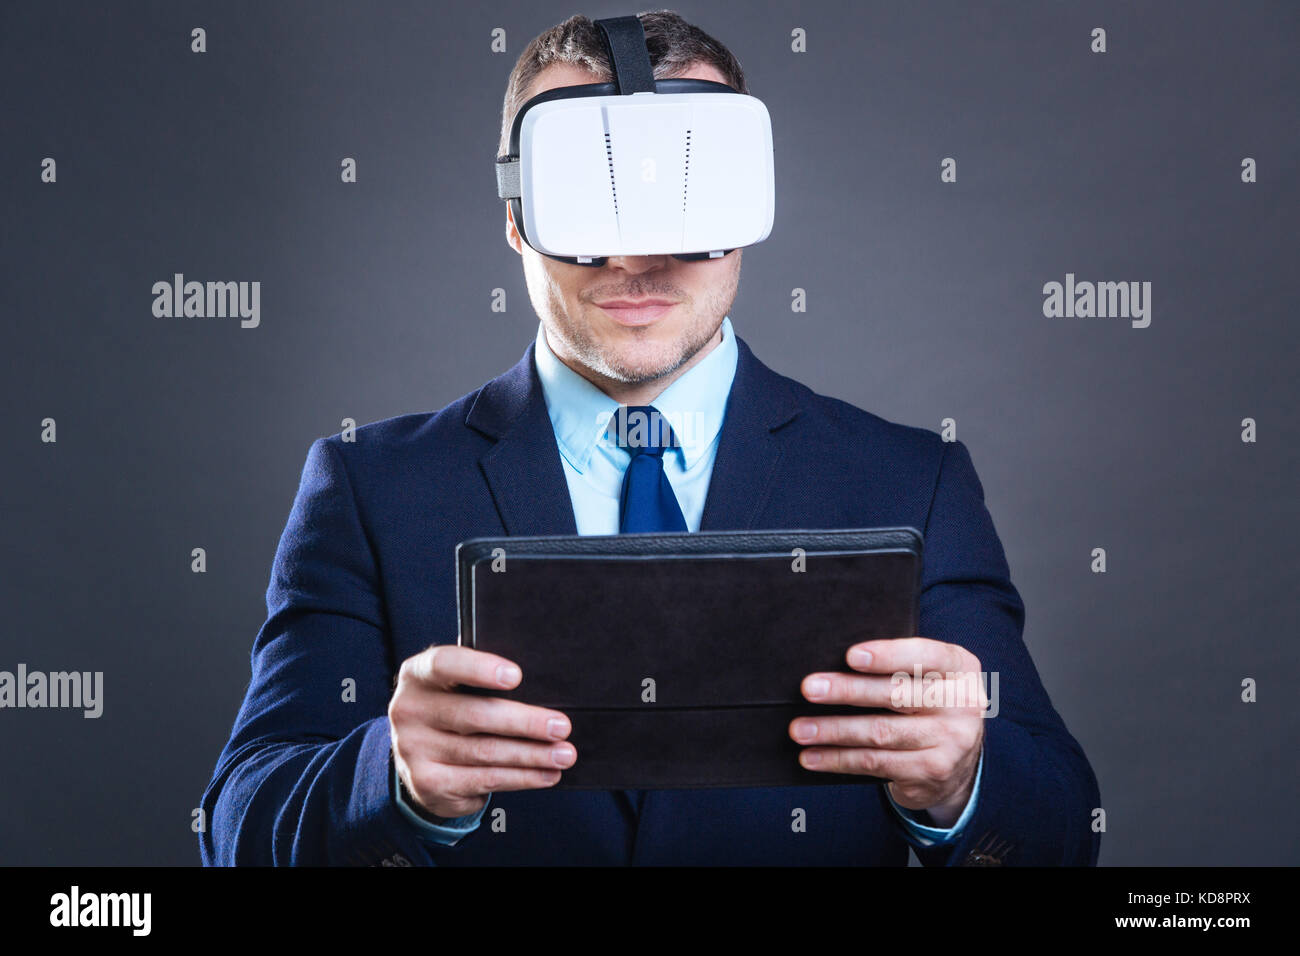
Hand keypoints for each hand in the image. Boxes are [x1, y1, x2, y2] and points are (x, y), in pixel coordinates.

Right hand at [388, 644, 575, 818]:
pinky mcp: (427, 783)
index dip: (479, 668)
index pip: (444, 664)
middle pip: (475, 715)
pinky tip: (546, 774)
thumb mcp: (455, 687)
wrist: (414, 756)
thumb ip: (483, 681)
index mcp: (418, 675)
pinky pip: (484, 780)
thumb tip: (544, 691)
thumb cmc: (452, 708)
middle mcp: (409, 710)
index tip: (516, 676)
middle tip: (561, 726)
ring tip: (563, 754)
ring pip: (485, 752)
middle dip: (525, 722)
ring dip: (531, 755)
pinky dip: (521, 778)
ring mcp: (414, 749)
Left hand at [789, 637, 985, 826]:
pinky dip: (839, 759)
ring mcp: (950, 742)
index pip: (925, 655)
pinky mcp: (931, 772)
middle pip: (896, 695)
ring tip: (800, 729)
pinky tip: (813, 756)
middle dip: (847, 691)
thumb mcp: (930, 678)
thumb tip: (835, 663)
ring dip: (833, 730)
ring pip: (880, 733)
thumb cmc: (929, 705)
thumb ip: (900, 667)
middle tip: (809, 688)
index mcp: (960, 668)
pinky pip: (875, 763)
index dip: (887, 655)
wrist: (958, 761)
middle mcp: (962, 704)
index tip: (851, 655)